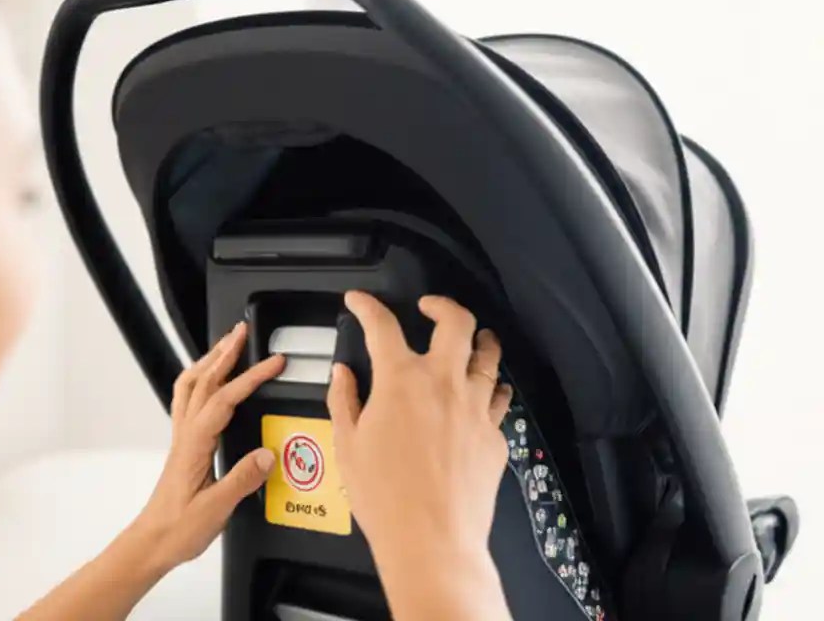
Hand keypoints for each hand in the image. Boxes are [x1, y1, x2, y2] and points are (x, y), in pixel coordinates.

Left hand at [133, 322, 285, 569]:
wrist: (152, 541)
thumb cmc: (178, 528)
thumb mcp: (216, 509)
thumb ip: (241, 480)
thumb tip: (267, 454)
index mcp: (195, 444)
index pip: (225, 399)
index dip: (250, 377)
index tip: (274, 363)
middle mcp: (186, 434)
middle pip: (204, 380)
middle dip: (225, 352)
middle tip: (243, 330)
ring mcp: (182, 437)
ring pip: (191, 386)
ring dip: (209, 361)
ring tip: (226, 344)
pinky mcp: (182, 445)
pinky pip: (187, 401)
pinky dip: (200, 381)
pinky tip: (210, 381)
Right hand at [327, 291, 512, 617]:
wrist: (431, 540)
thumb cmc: (386, 499)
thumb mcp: (347, 445)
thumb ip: (344, 401)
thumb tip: (343, 376)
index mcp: (401, 381)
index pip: (382, 325)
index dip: (367, 306)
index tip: (360, 302)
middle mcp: (443, 385)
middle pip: (456, 322)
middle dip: (442, 304)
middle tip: (430, 305)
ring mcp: (475, 409)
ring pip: (488, 355)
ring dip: (479, 340)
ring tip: (474, 338)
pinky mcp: (495, 436)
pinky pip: (501, 398)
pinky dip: (494, 387)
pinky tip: (489, 390)